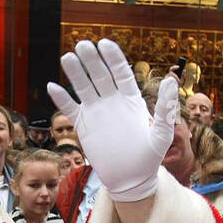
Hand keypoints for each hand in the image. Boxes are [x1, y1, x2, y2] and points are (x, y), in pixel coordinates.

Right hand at [47, 39, 171, 201]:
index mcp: (131, 99)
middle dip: (92, 59)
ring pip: (84, 86)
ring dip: (75, 72)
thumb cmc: (149, 158)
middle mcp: (112, 100)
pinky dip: (61, 98)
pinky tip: (52, 86)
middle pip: (100, 74)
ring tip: (67, 56)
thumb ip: (166, 108)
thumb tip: (170, 80)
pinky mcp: (84, 124)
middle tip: (83, 45)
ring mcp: (97, 111)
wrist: (129, 179)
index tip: (104, 43)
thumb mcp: (161, 135)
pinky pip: (70, 108)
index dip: (113, 57)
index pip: (121, 72)